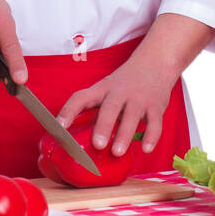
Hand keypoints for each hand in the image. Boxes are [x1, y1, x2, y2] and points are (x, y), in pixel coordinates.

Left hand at [56, 54, 177, 157]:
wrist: (155, 63)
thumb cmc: (126, 83)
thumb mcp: (107, 90)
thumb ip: (96, 112)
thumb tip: (77, 139)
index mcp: (102, 89)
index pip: (81, 98)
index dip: (68, 111)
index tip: (58, 127)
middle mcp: (119, 92)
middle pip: (109, 108)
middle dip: (103, 126)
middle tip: (97, 144)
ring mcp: (139, 99)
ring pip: (132, 116)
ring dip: (124, 135)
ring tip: (117, 152)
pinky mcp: (156, 106)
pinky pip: (155, 123)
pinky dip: (151, 136)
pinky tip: (146, 148)